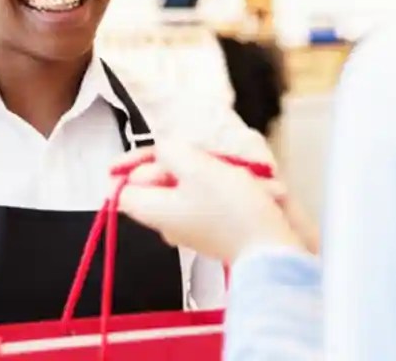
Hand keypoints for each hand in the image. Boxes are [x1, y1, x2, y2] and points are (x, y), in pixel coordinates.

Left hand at [112, 141, 317, 262]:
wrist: (271, 247)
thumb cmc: (233, 212)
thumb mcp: (197, 167)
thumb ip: (170, 151)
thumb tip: (164, 149)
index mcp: (153, 210)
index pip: (124, 188)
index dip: (135, 164)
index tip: (154, 149)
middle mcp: (167, 222)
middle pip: (158, 183)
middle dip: (178, 163)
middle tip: (200, 156)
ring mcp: (191, 226)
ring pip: (186, 185)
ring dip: (206, 171)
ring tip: (230, 170)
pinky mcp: (213, 227)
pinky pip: (209, 197)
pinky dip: (223, 185)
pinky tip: (241, 183)